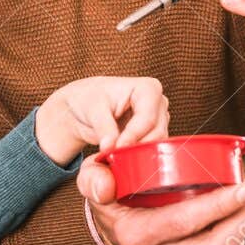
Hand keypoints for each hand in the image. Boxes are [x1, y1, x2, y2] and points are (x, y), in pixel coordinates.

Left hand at [36, 76, 168, 164]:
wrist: (85, 105)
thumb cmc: (90, 99)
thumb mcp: (93, 109)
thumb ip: (104, 127)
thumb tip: (110, 147)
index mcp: (148, 89)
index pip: (148, 117)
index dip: (133, 135)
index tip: (116, 147)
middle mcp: (158, 103)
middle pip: (156, 132)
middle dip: (135, 145)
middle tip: (115, 155)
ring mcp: (158, 119)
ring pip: (156, 143)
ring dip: (137, 152)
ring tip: (116, 155)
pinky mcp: (153, 133)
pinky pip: (151, 149)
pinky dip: (137, 155)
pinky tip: (121, 155)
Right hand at [79, 158, 244, 244]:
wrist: (108, 228)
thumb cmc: (108, 198)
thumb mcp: (92, 181)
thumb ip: (94, 178)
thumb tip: (104, 186)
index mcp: (134, 235)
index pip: (183, 222)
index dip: (219, 206)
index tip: (243, 188)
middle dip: (239, 221)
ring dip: (239, 231)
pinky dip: (231, 239)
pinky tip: (236, 219)